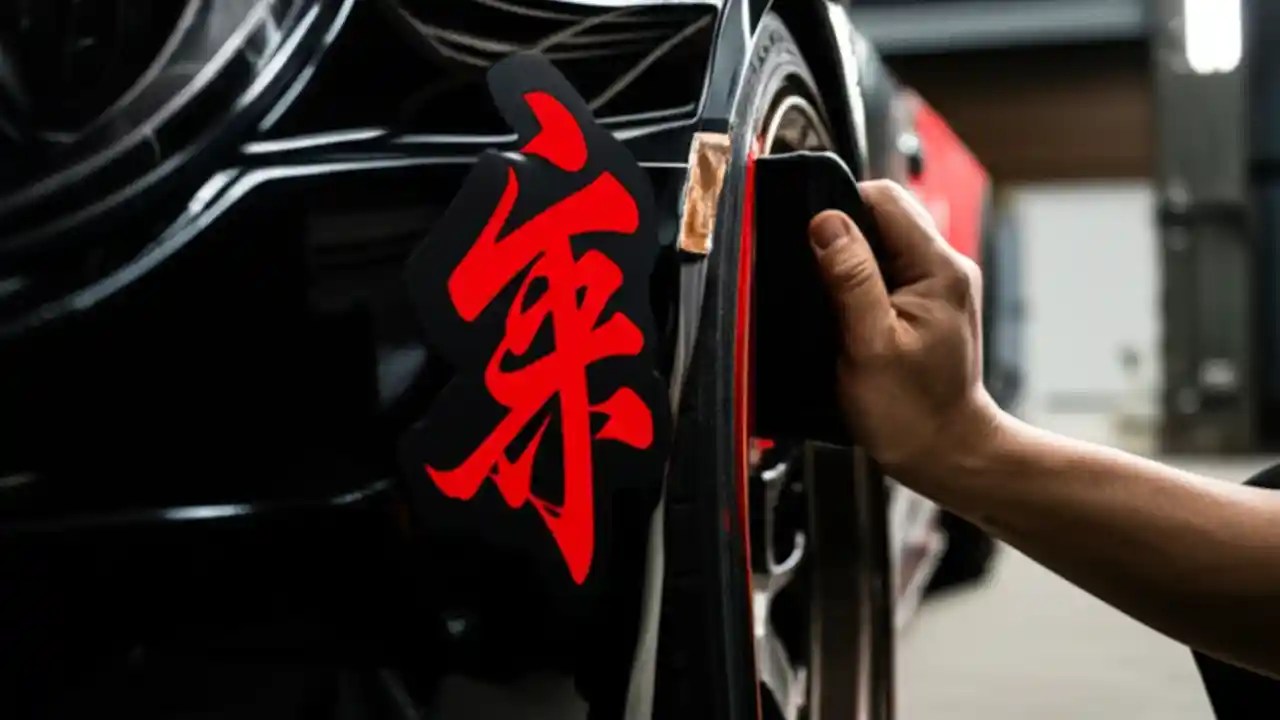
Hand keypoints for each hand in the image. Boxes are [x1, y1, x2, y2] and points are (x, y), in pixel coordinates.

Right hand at [808, 181, 1003, 478]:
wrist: (945, 452)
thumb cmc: (911, 412)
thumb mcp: (869, 345)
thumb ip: (849, 279)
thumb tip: (826, 223)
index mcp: (939, 269)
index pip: (884, 198)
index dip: (840, 209)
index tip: (812, 241)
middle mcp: (946, 268)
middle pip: (883, 217)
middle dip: (844, 239)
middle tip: (822, 280)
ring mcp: (939, 286)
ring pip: (882, 244)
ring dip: (852, 264)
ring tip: (838, 304)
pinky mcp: (927, 304)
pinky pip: (887, 272)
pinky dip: (861, 284)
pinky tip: (849, 315)